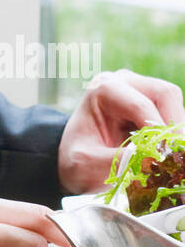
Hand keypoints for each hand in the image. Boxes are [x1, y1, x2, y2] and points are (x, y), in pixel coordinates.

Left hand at [58, 69, 184, 194]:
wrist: (73, 157)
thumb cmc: (76, 158)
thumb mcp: (86, 164)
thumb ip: (114, 161)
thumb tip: (147, 158)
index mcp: (104, 90)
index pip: (140, 105)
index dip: (158, 131)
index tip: (164, 157)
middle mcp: (124, 82)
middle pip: (165, 94)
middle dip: (174, 127)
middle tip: (176, 156)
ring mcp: (139, 89)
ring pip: (173, 103)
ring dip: (175, 131)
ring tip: (170, 157)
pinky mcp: (151, 102)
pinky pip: (171, 113)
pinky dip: (173, 134)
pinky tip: (166, 153)